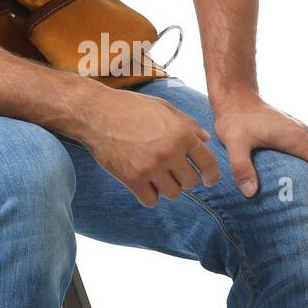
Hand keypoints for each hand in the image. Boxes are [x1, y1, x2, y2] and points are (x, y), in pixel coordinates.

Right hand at [80, 87, 219, 208]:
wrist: (95, 112)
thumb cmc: (129, 107)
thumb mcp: (162, 107)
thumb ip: (187, 123)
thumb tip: (207, 140)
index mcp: (181, 133)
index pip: (209, 164)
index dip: (211, 175)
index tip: (208, 181)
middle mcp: (170, 152)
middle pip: (190, 182)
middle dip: (183, 178)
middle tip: (170, 170)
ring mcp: (151, 167)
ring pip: (173, 194)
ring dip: (166, 187)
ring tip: (154, 175)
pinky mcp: (133, 179)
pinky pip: (151, 200)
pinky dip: (148, 195)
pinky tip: (141, 182)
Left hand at [212, 93, 307, 203]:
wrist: (234, 96)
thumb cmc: (235, 119)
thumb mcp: (234, 143)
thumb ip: (241, 166)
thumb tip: (250, 193)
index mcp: (297, 138)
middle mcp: (303, 133)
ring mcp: (298, 129)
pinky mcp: (291, 129)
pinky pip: (307, 150)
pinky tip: (297, 177)